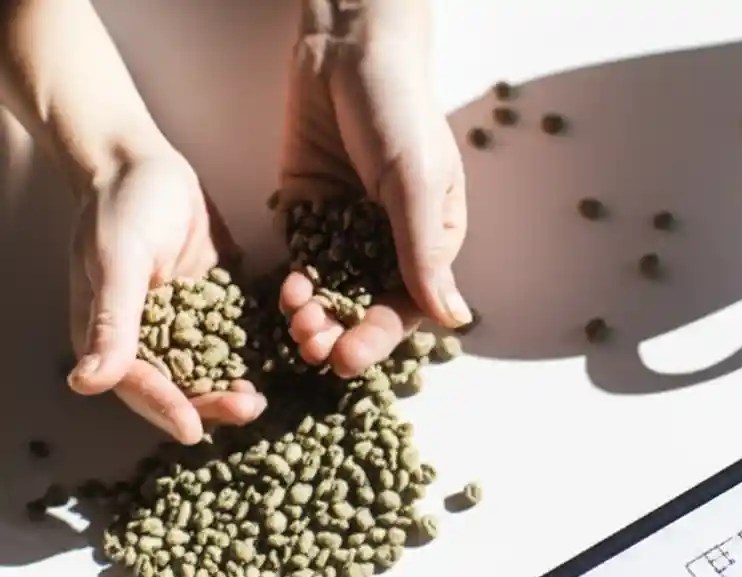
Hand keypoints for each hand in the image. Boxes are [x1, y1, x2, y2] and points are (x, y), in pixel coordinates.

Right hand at [67, 150, 266, 443]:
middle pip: (182, 385)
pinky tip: (282, 355)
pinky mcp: (217, 301)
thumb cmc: (120, 208)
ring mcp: (186, 321)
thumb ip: (111, 322)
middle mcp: (150, 337)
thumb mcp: (118, 262)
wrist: (144, 163)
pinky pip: (238, 333)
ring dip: (234, 382)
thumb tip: (87, 384)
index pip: (140, 386)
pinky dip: (256, 348)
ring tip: (260, 395)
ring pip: (213, 365)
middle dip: (213, 402)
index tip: (194, 430)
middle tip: (249, 407)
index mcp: (112, 337)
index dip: (167, 408)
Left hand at [277, 0, 469, 378]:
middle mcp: (391, 241)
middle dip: (341, 332)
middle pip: (366, 305)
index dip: (381, 336)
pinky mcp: (309, 210)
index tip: (349, 358)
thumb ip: (424, 252)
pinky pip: (302, 258)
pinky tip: (285, 291)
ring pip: (331, 289)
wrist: (346, 48)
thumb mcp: (415, 180)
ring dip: (314, 314)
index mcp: (431, 239)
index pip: (407, 303)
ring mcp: (348, 228)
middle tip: (313, 347)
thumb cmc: (399, 109)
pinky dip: (293, 281)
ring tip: (294, 324)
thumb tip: (452, 320)